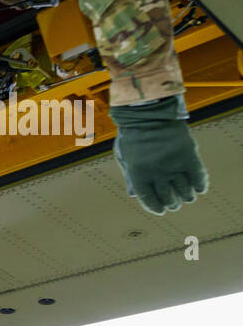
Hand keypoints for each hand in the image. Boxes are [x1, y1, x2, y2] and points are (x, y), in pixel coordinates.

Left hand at [110, 95, 207, 214]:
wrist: (149, 114)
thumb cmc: (134, 137)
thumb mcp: (125, 157)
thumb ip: (131, 176)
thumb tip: (134, 195)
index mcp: (138, 174)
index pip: (148, 199)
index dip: (155, 207)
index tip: (161, 211)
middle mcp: (156, 172)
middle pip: (168, 197)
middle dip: (172, 203)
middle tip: (175, 203)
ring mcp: (173, 164)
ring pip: (185, 190)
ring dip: (187, 197)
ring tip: (188, 197)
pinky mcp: (188, 155)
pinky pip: (198, 176)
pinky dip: (201, 185)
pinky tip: (200, 189)